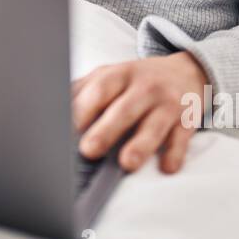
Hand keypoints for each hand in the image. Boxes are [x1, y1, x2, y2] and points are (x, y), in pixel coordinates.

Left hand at [71, 52, 209, 173]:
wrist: (187, 71)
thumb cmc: (139, 80)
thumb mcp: (112, 75)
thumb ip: (84, 91)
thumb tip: (51, 110)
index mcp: (120, 75)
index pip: (98, 91)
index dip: (82, 111)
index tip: (66, 132)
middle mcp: (144, 87)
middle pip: (124, 109)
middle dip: (106, 130)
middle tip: (89, 150)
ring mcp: (167, 104)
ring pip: (154, 125)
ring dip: (140, 145)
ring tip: (127, 163)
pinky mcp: (187, 121)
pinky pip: (181, 138)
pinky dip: (175, 153)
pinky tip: (167, 167)